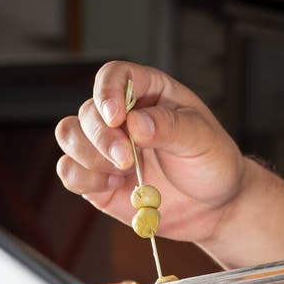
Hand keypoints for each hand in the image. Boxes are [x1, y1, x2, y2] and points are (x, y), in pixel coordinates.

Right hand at [55, 61, 245, 243]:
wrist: (214, 207)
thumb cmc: (212, 164)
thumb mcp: (202, 140)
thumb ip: (170, 127)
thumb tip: (135, 123)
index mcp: (148, 93)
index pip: (114, 75)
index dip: (107, 92)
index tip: (117, 117)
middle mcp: (122, 117)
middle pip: (88, 111)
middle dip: (101, 136)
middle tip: (126, 159)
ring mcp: (106, 148)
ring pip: (69, 136)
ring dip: (88, 156)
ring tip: (122, 173)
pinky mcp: (97, 179)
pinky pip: (69, 171)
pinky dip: (83, 179)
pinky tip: (113, 185)